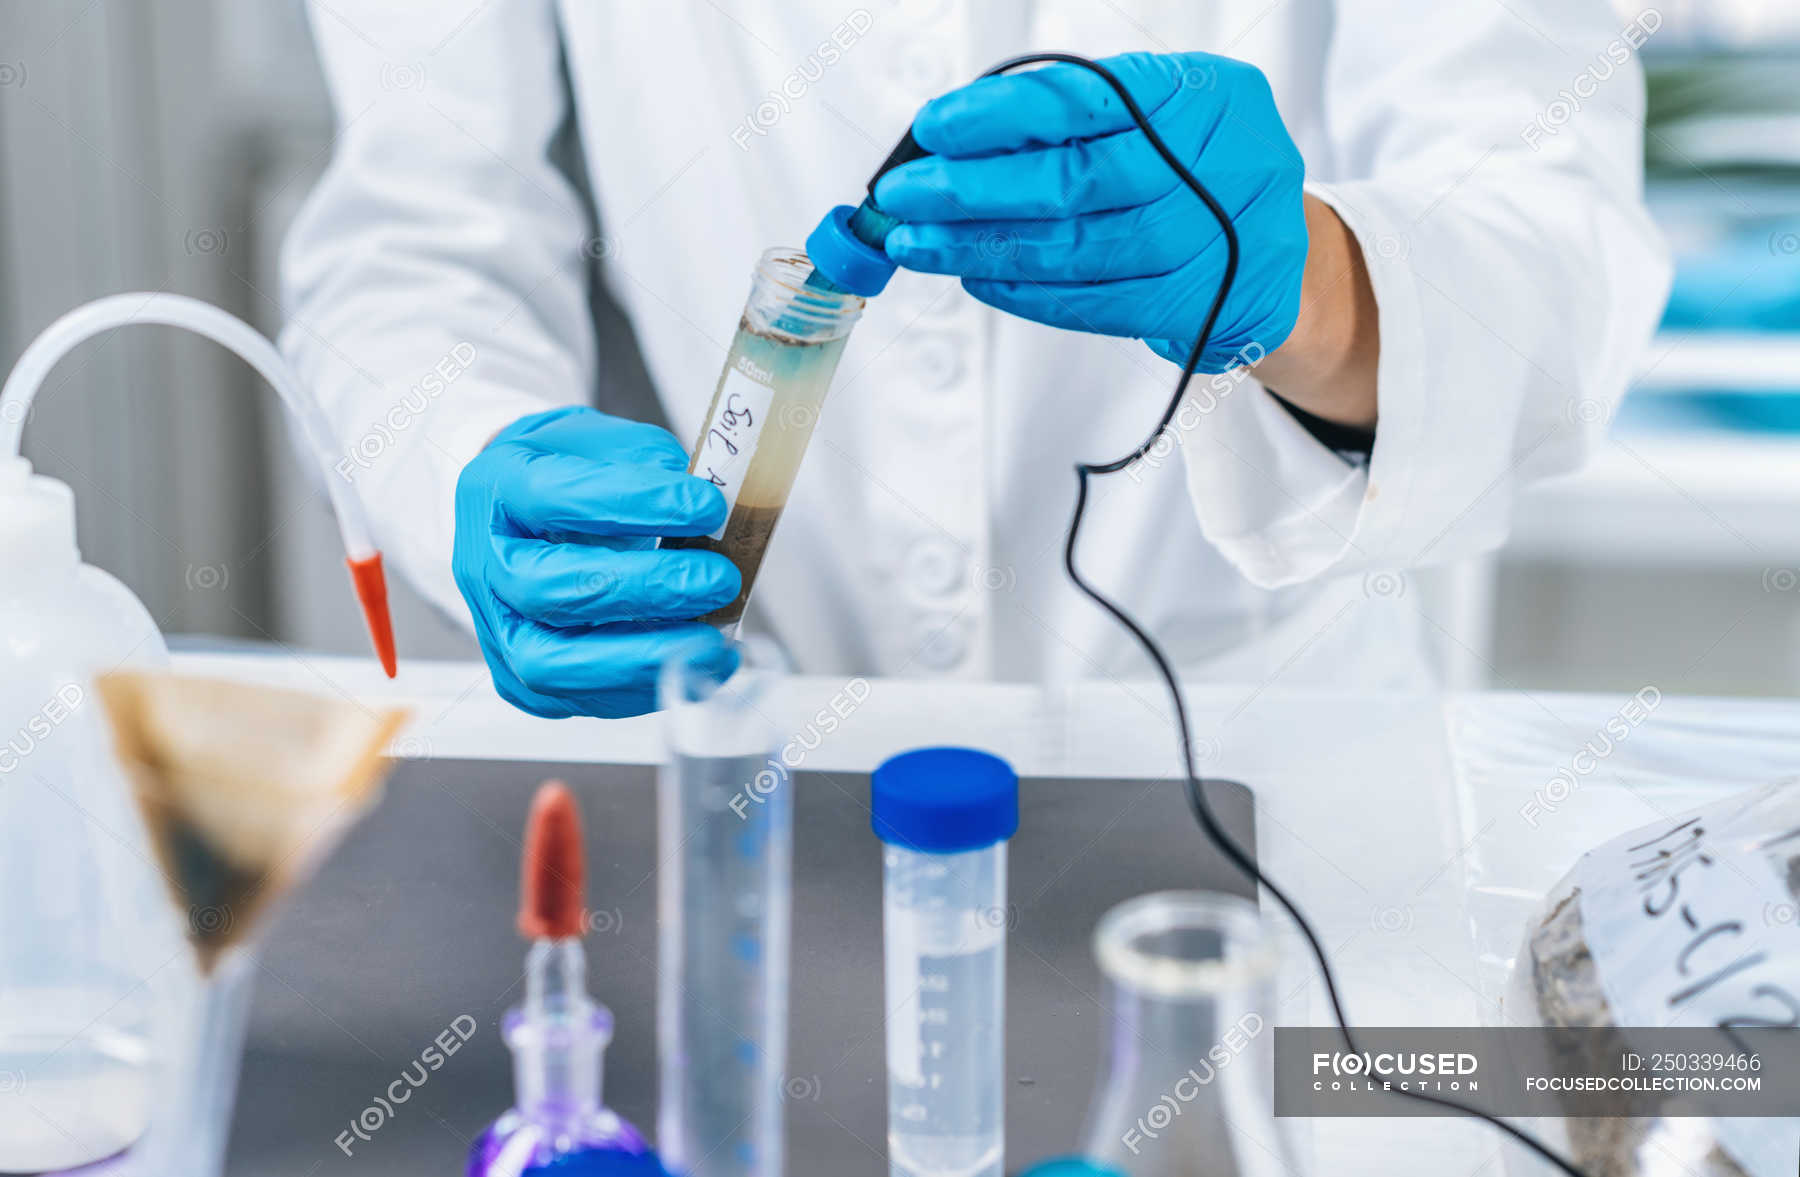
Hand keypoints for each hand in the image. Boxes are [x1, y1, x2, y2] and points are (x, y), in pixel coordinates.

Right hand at [453, 406, 738, 718]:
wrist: (524, 511)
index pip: (559, 500)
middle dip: (645, 590)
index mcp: (499, 488)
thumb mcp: (605, 441)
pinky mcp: (521, 678)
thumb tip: (708, 509)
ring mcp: (497, 628)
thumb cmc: (569, 472)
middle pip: (549, 591)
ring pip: (553, 664)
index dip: (638, 504)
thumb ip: (650, 466)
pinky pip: (577, 700)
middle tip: (717, 579)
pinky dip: (645, 690)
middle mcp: (485, 563)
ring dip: (642, 658)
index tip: (707, 506)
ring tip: (712, 644)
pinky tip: (700, 669)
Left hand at [875, 51, 1307, 372]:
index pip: (1085, 103)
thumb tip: (959, 138)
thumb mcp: (1161, 113)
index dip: (999, 118)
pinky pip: (1090, 303)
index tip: (933, 130)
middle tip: (903, 197)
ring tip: (918, 243)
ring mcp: (1212, 245)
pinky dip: (1024, 293)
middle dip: (972, 192)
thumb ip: (1081, 115)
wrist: (1281, 254)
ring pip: (1073, 252)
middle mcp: (1220, 168)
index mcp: (1205, 98)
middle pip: (1073, 183)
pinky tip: (976, 278)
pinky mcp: (1193, 309)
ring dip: (981, 249)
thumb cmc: (1201, 168)